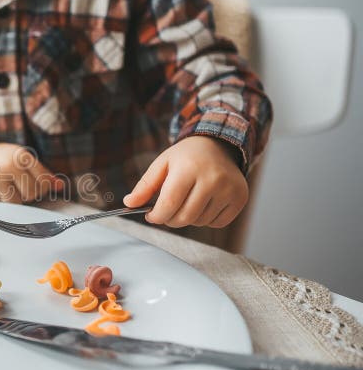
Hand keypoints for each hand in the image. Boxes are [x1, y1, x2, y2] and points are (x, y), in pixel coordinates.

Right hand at [0, 143, 62, 202]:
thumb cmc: (7, 161)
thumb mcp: (26, 161)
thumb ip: (44, 175)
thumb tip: (61, 186)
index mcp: (21, 156)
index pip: (44, 183)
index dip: (41, 187)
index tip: (31, 182)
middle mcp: (8, 166)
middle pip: (31, 193)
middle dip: (27, 194)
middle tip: (15, 186)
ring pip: (15, 202)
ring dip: (13, 200)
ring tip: (5, 190)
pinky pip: (0, 208)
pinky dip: (0, 206)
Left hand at [123, 137, 247, 227]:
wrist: (218, 146)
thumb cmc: (186, 157)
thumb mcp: (162, 165)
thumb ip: (144, 186)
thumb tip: (129, 203)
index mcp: (189, 168)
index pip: (168, 204)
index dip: (156, 216)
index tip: (151, 216)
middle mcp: (213, 178)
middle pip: (184, 217)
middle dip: (170, 220)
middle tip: (166, 211)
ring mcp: (229, 189)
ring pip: (199, 222)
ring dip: (188, 218)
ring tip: (187, 201)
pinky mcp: (240, 198)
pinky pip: (216, 223)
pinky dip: (205, 219)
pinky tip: (203, 203)